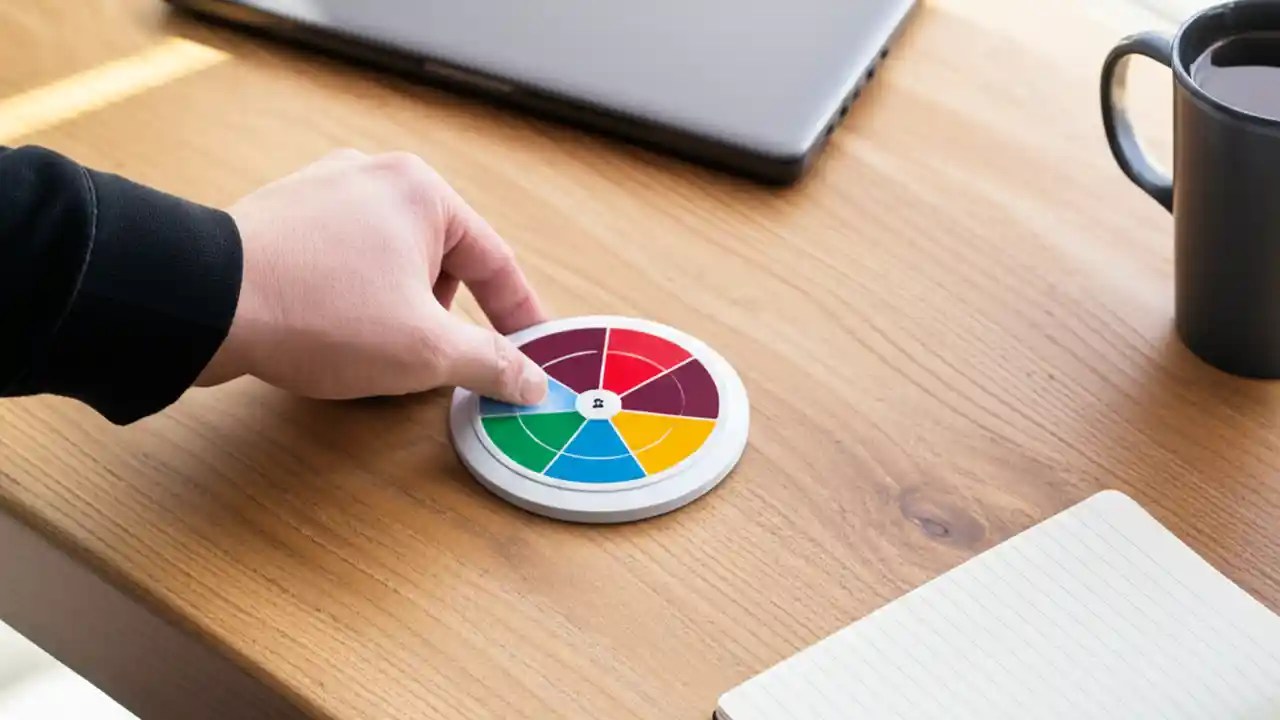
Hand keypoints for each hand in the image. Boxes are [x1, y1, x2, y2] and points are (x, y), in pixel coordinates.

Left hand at [196, 149, 549, 404]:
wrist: (204, 302)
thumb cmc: (320, 313)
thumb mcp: (425, 351)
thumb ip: (490, 362)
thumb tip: (532, 380)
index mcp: (422, 193)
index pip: (495, 262)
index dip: (519, 316)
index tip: (532, 352)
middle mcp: (374, 176)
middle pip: (441, 261)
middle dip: (440, 315)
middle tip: (426, 356)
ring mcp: (323, 190)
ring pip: (389, 263)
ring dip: (393, 309)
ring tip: (364, 345)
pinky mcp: (283, 216)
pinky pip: (342, 260)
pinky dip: (350, 298)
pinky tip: (327, 331)